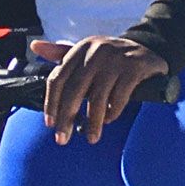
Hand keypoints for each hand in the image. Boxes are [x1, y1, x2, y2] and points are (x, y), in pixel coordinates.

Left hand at [30, 36, 167, 145]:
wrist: (149, 47)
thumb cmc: (111, 56)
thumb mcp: (87, 52)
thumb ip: (61, 54)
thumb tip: (35, 47)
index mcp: (80, 49)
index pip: (57, 78)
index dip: (51, 103)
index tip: (50, 124)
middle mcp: (96, 51)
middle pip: (74, 90)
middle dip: (67, 118)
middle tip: (63, 139)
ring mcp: (116, 59)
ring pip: (98, 98)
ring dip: (93, 122)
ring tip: (91, 138)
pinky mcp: (134, 67)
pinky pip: (119, 97)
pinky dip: (113, 112)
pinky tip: (109, 119)